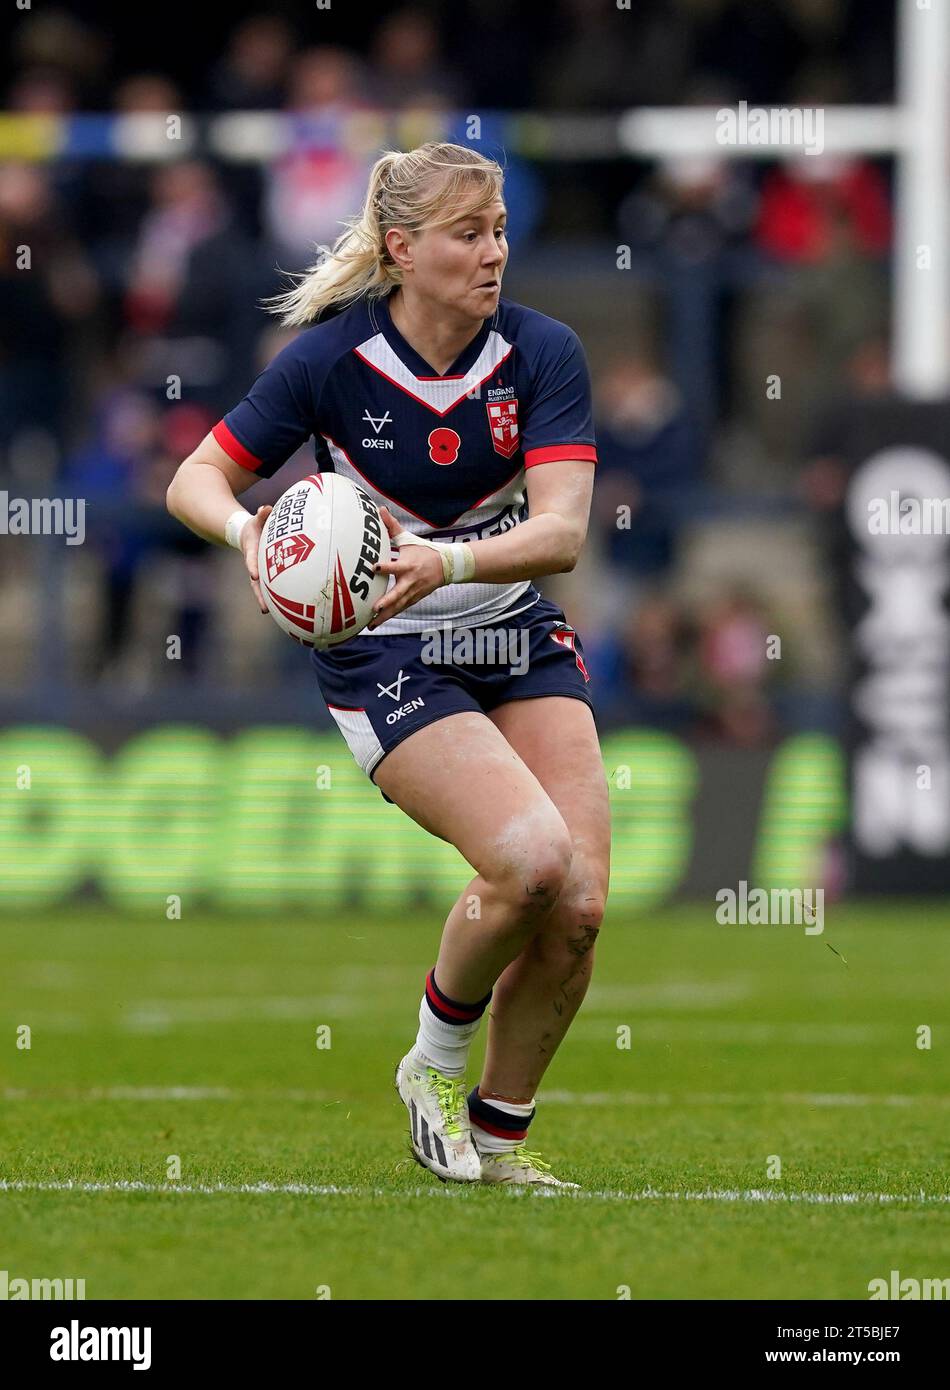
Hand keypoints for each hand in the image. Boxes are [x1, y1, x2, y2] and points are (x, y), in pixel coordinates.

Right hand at [240, 505, 272, 612]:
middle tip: (264, 608)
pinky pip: (269, 586)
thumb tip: (266, 508)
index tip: (254, 575)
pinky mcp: (264, 574)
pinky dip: (274, 595)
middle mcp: (254, 564)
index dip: (252, 566)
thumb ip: (261, 514)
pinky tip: (282, 607)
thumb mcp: (257, 518)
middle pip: (255, 582)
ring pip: (261, 588)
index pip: (251, 560)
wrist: (244, 535)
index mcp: (252, 551)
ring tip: (269, 612)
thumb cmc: (254, 526)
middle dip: (259, 594)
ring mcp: (258, 570)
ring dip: (264, 599)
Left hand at [367, 506, 444, 629]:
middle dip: (387, 602)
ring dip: (385, 616)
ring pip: (398, 606)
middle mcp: (410, 581)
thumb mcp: (408, 539)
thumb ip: (392, 526)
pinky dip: (389, 616)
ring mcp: (413, 593)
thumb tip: (380, 509)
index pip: (395, 566)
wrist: (447, 566)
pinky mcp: (414, 599)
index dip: (385, 567)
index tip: (374, 567)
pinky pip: (400, 609)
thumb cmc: (423, 551)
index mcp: (408, 565)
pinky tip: (376, 623)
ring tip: (370, 625)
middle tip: (374, 608)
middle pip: (398, 593)